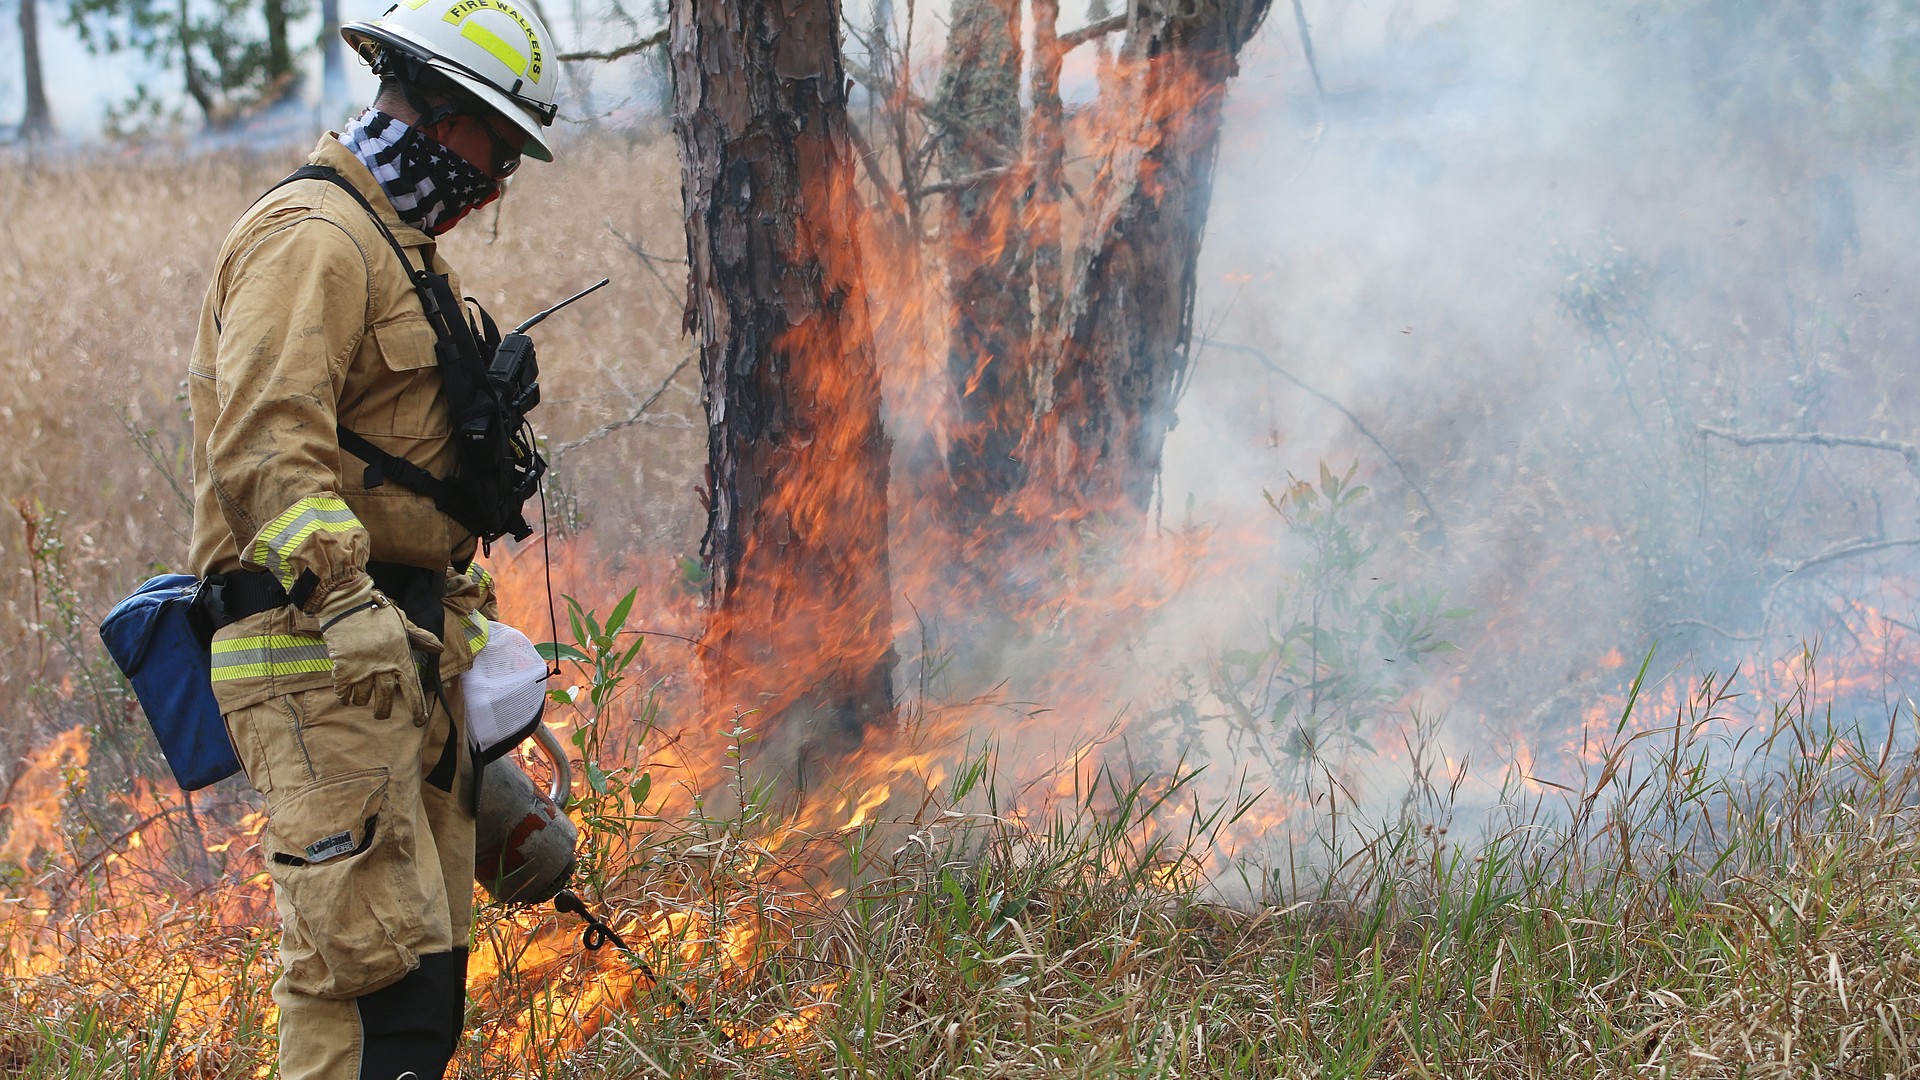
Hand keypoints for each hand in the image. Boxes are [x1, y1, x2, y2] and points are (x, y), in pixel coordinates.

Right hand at [314, 576, 441, 719]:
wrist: (347, 605)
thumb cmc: (378, 613)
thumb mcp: (403, 622)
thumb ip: (420, 637)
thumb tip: (439, 648)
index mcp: (400, 657)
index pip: (411, 687)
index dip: (416, 705)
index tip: (419, 721)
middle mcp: (383, 667)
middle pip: (385, 698)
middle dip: (383, 710)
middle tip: (381, 715)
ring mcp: (362, 669)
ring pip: (363, 697)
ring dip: (362, 700)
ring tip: (361, 698)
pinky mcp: (343, 669)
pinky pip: (343, 691)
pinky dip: (344, 696)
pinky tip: (345, 696)